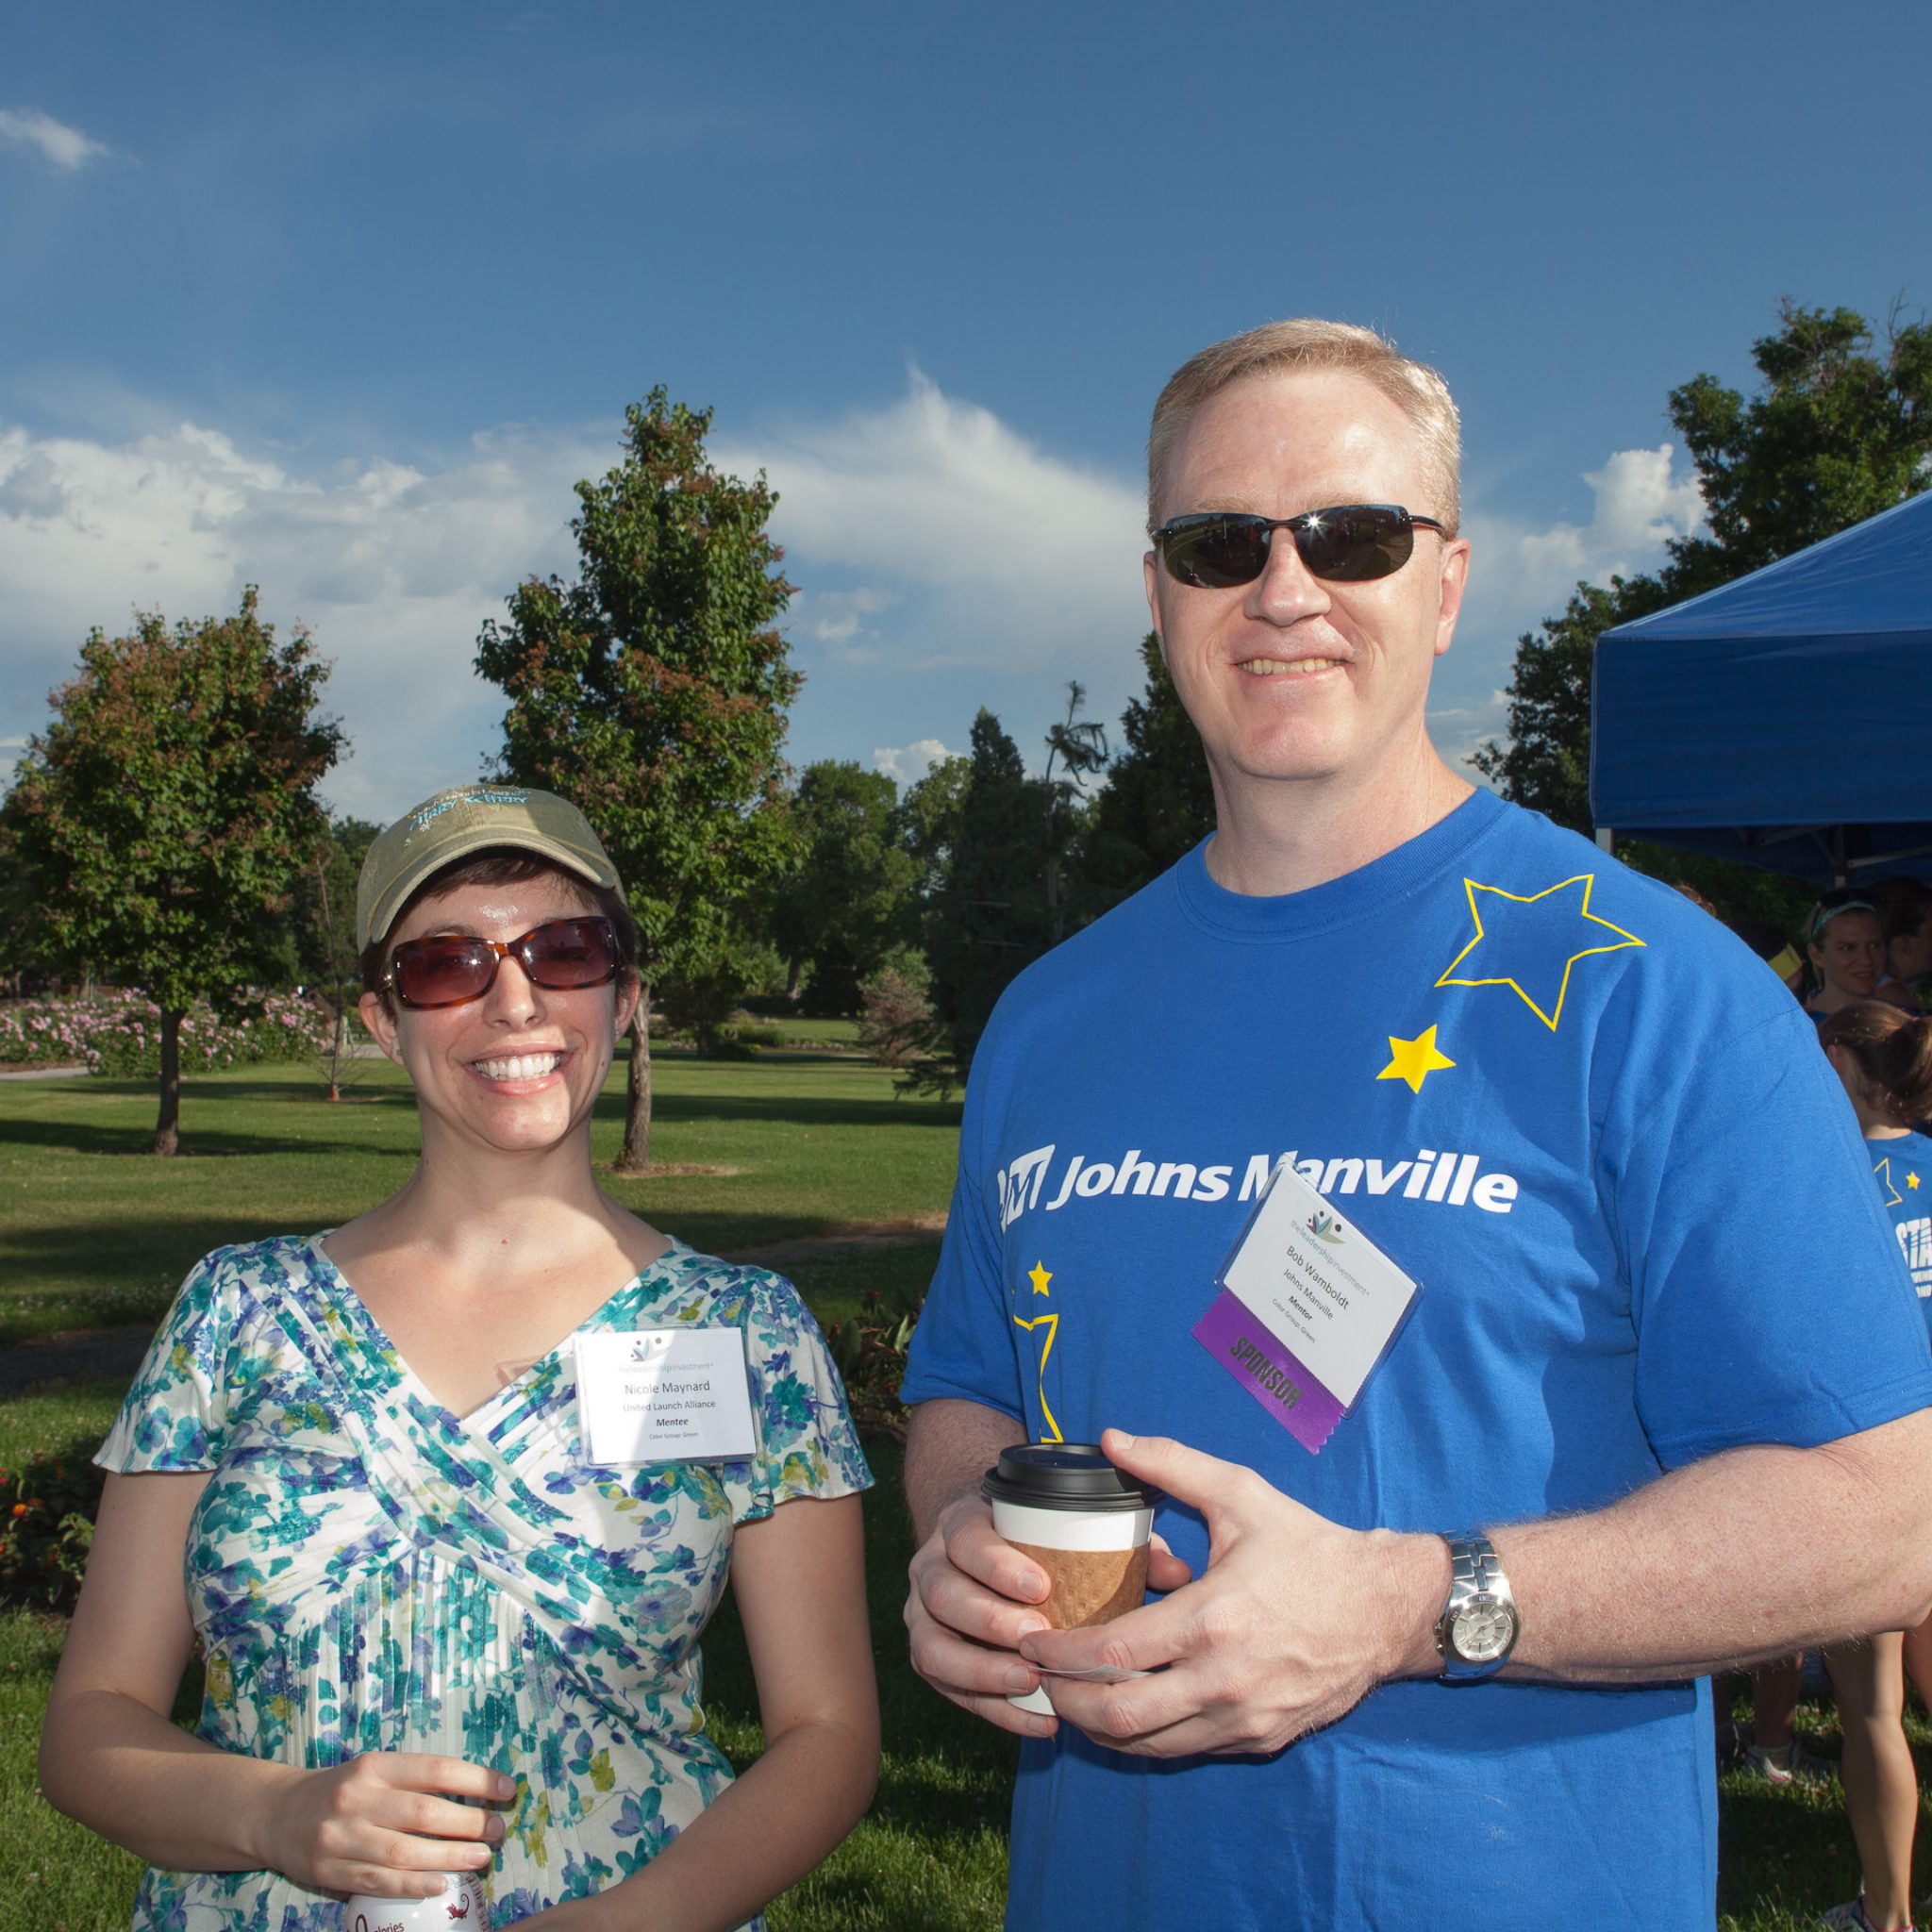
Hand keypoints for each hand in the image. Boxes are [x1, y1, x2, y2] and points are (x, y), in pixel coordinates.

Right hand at [260, 1751, 511, 1897]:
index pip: (435, 1769)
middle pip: (422, 1812)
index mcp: (374, 1766)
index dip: (476, 1780)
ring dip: (448, 1857)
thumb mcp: (377, 1771)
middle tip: (498, 1831)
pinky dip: (412, 1885)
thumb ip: (418, 1781)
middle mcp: (357, 1798)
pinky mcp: (329, 1871)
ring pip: (402, 1851)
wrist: (279, 1815)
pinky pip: (377, 1881)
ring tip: (481, 1859)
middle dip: (468, 1823)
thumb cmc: (344, 1791)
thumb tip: (479, 1796)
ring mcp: (340, 1837)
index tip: (508, 1790)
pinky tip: (440, 1884)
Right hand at [904, 1486, 1191, 1737]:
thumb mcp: (1069, 1525)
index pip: (967, 1540)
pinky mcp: (932, 1657)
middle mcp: (931, 1567)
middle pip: (943, 1595)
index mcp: (963, 1525)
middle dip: (989, 1621)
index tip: (1042, 1586)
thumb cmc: (1036, 1538)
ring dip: (982, 1670)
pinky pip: (948, 1690)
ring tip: (1032, 1684)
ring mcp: (922, 1615)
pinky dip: (993, 1710)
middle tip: (1037, 1640)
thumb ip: (1120, 1541)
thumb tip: (1176, 1572)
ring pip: (933, 1647)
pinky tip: (1039, 1721)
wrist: (980, 1549)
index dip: (997, 1565)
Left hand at [1017, 1429, 1443, 1757]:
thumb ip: (1173, 1464)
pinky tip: (1128, 1708)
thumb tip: (1113, 1439)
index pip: (1111, 1653)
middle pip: (1118, 1714)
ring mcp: (1242, 1718)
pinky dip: (1147, 1736)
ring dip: (1100, 1727)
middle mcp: (1223, 1680)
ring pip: (1148, 1745)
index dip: (1060, 1653)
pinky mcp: (1258, 1739)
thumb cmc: (1311, 1548)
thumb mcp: (1242, 1494)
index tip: (1033, 1639)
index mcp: (1212, 1619)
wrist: (1385, 1608)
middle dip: (1066, 1701)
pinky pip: (1186, 1749)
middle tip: (1040, 1676)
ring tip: (1072, 1697)